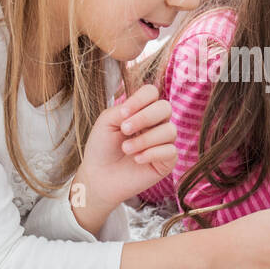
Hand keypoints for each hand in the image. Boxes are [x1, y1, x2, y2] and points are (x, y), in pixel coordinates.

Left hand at [72, 84, 175, 228]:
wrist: (98, 175)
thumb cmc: (101, 147)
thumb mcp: (106, 121)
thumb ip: (123, 109)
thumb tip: (140, 109)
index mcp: (141, 110)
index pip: (152, 93)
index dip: (140, 99)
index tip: (122, 113)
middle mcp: (156, 123)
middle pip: (165, 108)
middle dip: (144, 117)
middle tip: (125, 130)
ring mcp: (163, 142)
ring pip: (169, 131)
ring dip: (145, 139)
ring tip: (126, 149)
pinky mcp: (167, 161)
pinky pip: (170, 151)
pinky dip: (152, 154)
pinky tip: (137, 159)